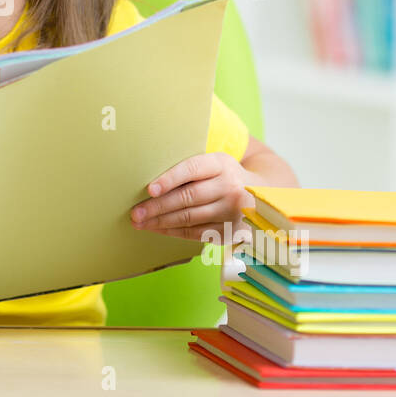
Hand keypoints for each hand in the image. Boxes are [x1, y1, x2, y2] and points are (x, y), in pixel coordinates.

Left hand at [130, 152, 254, 242]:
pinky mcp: (229, 230)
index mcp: (221, 164)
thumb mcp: (214, 163)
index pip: (192, 169)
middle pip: (188, 197)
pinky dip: (173, 231)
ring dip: (161, 221)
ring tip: (140, 222)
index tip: (149, 189)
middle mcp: (229, 187)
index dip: (170, 179)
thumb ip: (190, 169)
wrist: (259, 194)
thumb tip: (150, 183)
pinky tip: (157, 229)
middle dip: (158, 206)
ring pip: (189, 218)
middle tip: (135, 212)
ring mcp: (231, 211)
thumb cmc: (222, 176)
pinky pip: (195, 233)